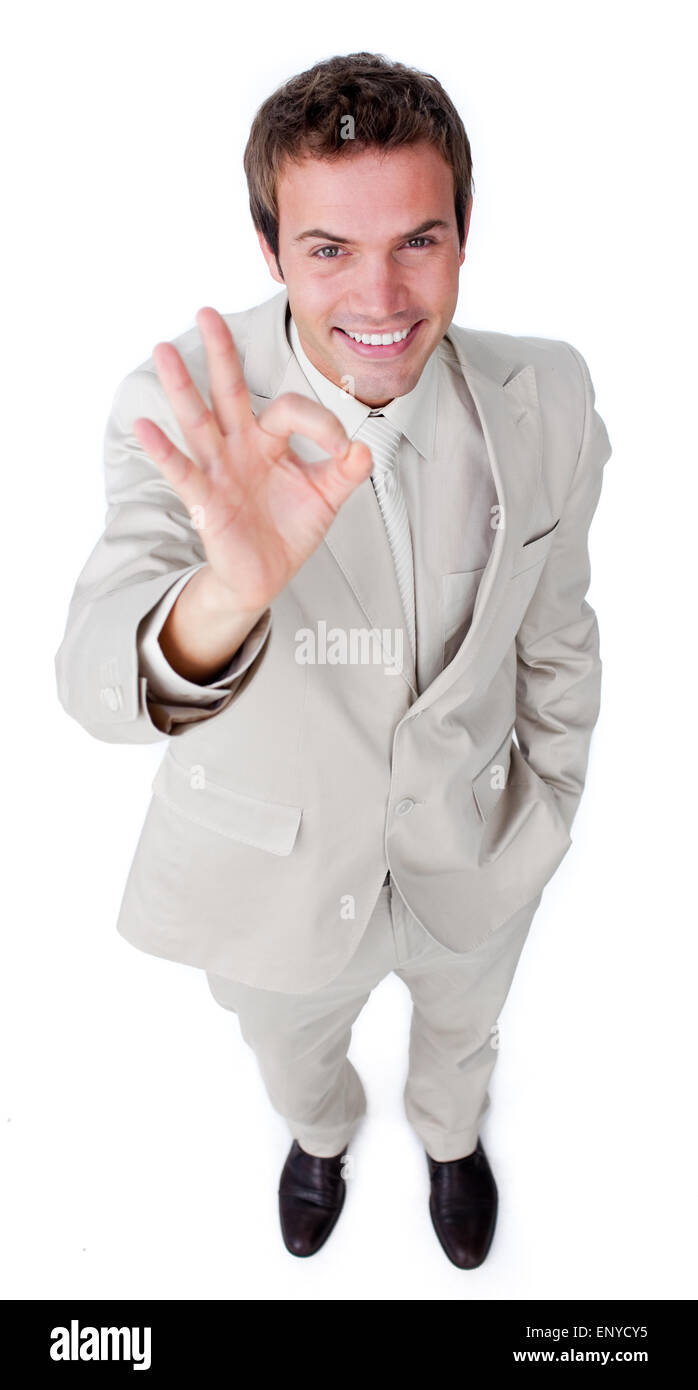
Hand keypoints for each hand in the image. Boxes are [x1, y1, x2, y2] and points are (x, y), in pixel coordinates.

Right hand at [132, 306, 373, 613]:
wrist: (265, 577)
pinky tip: (146, 425)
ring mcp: (219, 469)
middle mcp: (240, 446)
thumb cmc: (288, 530)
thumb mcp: (326, 498)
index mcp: (270, 440)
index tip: (345, 450)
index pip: (292, 410)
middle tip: (206, 312)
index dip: (323, 425)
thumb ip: (346, 471)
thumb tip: (363, 448)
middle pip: (229, 391)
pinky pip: (182, 469)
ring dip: (182, 386)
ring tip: (164, 350)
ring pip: (199, 420)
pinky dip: (163, 449)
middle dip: (220, 353)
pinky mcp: (204, 499)